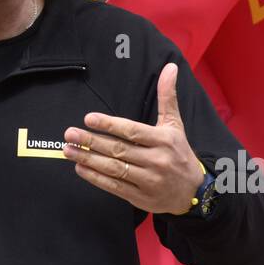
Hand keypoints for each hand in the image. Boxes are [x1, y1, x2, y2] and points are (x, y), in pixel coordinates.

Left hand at [62, 62, 202, 213]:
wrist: (194, 192)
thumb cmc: (179, 153)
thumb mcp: (175, 124)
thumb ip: (168, 96)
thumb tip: (170, 67)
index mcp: (164, 140)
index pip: (132, 131)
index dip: (109, 125)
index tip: (89, 118)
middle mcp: (157, 160)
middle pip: (118, 150)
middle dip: (91, 141)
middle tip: (70, 134)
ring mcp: (148, 181)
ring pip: (114, 168)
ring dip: (88, 159)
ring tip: (68, 150)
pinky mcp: (141, 198)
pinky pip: (115, 187)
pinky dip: (96, 178)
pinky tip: (80, 168)